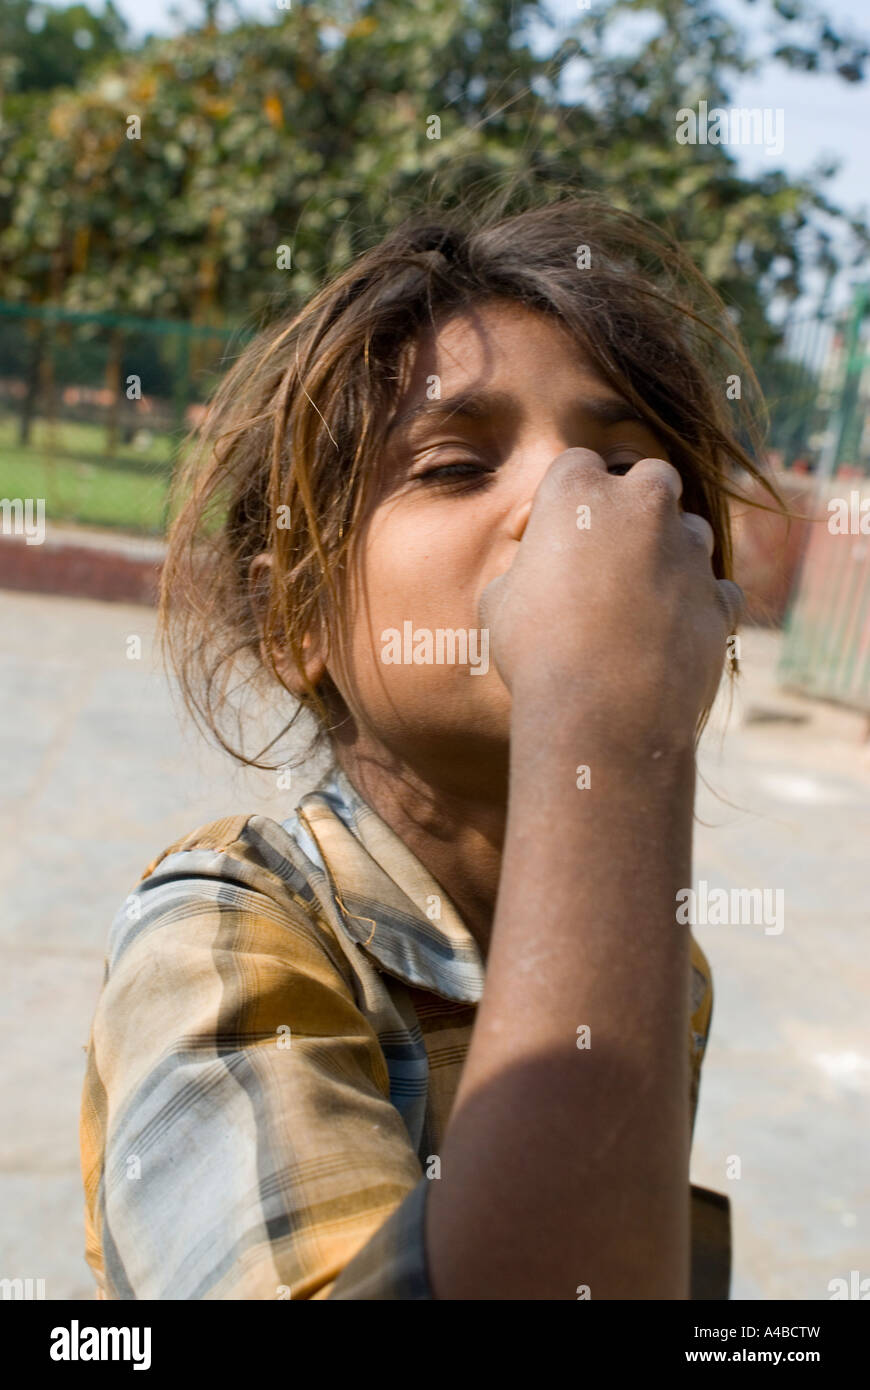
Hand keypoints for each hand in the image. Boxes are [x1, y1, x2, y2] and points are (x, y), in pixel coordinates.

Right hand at [478, 449, 741, 755]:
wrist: (603, 711)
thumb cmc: (537, 651)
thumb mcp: (500, 601)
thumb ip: (526, 568)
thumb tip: (535, 575)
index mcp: (578, 490)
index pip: (577, 464)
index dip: (565, 497)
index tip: (555, 533)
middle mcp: (642, 505)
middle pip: (651, 476)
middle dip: (637, 503)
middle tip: (611, 549)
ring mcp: (690, 550)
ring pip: (691, 530)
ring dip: (671, 552)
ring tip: (639, 600)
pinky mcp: (719, 598)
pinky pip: (714, 590)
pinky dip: (697, 605)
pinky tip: (667, 636)